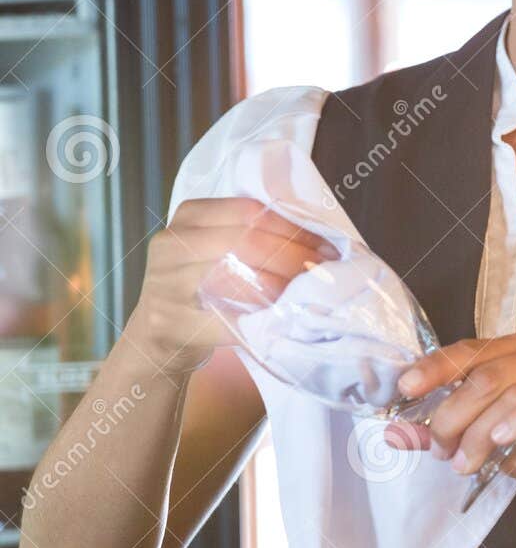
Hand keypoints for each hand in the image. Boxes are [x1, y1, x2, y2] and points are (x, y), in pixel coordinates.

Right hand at [126, 198, 337, 376]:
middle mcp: (171, 244)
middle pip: (246, 241)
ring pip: (237, 277)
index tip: (325, 245)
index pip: (249, 211)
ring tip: (307, 293)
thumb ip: (250, 234)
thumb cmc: (200, 287)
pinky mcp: (171, 323)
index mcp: (189, 216)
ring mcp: (167, 284)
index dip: (293, 228)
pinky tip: (281, 320)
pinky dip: (258, 320)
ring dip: (281, 287)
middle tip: (324, 271)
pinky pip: (227, 319)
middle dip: (293, 257)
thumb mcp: (214, 248)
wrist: (157, 336)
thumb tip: (316, 237)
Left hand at [385, 333, 515, 512]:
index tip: (406, 389)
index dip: (436, 368)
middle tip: (439, 449)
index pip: (470, 350)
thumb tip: (396, 433)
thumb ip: (446, 431)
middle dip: (454, 414)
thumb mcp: (485, 440)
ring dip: (480, 432)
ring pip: (513, 393)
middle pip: (488, 374)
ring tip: (463, 462)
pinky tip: (499, 441)